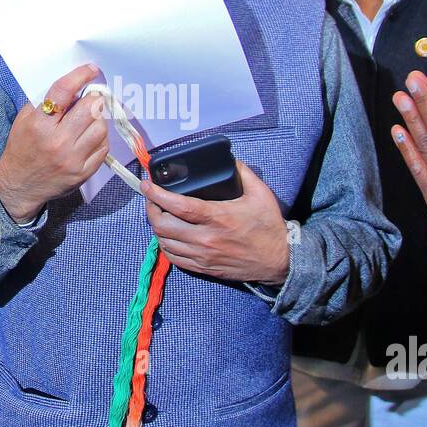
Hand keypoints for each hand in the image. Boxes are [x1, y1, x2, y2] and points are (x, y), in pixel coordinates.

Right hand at [0, 64, 108, 223]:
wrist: (20, 185)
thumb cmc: (22, 148)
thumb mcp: (24, 120)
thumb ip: (45, 103)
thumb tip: (73, 87)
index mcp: (39, 124)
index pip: (64, 91)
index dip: (80, 76)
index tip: (91, 70)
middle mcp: (57, 142)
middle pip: (90, 108)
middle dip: (93, 98)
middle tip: (91, 98)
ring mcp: (73, 159)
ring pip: (101, 127)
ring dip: (98, 118)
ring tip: (89, 119)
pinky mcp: (84, 172)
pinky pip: (103, 147)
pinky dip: (100, 138)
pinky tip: (90, 136)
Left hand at [142, 160, 289, 285]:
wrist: (279, 260)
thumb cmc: (269, 226)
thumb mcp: (260, 194)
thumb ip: (243, 172)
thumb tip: (229, 158)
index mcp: (218, 217)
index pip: (177, 206)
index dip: (156, 194)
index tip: (147, 184)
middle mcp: (206, 238)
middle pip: (163, 225)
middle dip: (151, 209)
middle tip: (151, 198)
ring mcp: (203, 256)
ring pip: (164, 242)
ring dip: (156, 227)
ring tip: (158, 214)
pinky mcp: (203, 268)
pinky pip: (174, 258)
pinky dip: (165, 245)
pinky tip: (167, 236)